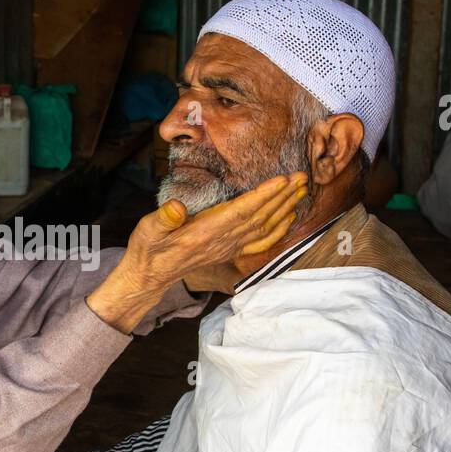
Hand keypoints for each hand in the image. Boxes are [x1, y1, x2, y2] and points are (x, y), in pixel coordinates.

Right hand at [87, 173, 306, 331]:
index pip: (241, 211)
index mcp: (205, 232)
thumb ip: (164, 219)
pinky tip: (289, 218)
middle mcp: (222, 241)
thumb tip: (177, 208)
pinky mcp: (229, 250)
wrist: (151, 274)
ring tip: (302, 190)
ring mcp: (228, 248)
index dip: (263, 196)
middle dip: (283, 197)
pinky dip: (278, 230)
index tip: (283, 180)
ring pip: (264, 228)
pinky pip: (260, 242)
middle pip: (260, 217)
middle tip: (301, 177)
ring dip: (285, 209)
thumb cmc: (149, 248)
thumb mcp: (148, 229)